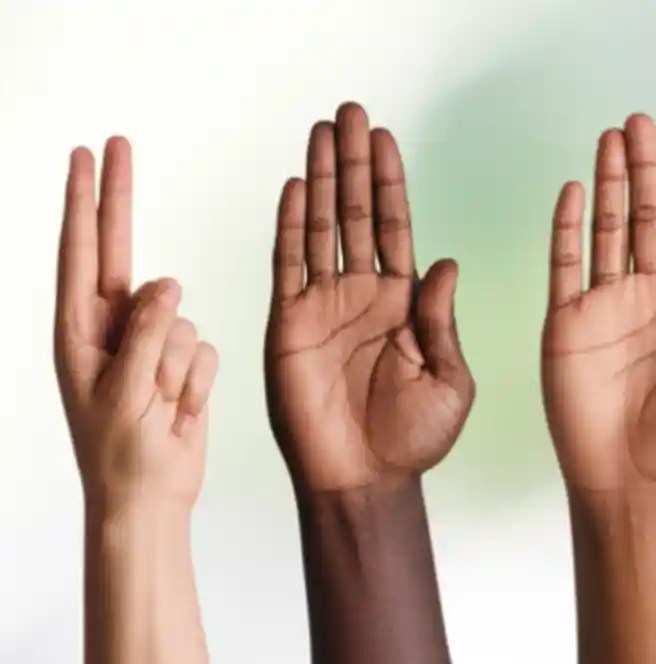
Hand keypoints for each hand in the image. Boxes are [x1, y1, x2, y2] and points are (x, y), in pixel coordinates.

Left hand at [54, 137, 218, 508]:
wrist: (149, 502)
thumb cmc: (119, 456)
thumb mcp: (122, 393)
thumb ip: (142, 333)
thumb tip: (166, 282)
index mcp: (77, 334)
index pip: (79, 254)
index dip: (83, 203)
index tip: (82, 156)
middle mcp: (110, 329)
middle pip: (118, 250)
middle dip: (117, 199)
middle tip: (117, 143)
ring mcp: (147, 345)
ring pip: (178, 314)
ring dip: (174, 364)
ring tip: (157, 408)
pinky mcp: (181, 364)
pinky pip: (202, 346)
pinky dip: (195, 381)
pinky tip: (177, 413)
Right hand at [264, 103, 475, 492]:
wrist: (361, 478)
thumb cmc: (411, 438)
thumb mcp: (449, 379)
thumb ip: (442, 321)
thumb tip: (444, 262)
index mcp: (402, 302)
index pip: (393, 225)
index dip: (388, 181)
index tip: (383, 138)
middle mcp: (360, 294)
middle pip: (353, 212)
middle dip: (351, 163)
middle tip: (348, 114)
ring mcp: (322, 306)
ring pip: (318, 227)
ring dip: (318, 180)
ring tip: (319, 136)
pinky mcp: (289, 324)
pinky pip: (286, 266)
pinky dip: (288, 226)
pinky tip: (291, 189)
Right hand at [543, 114, 655, 489]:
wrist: (635, 478)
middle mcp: (647, 299)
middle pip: (648, 217)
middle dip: (646, 169)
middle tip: (639, 121)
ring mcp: (605, 310)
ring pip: (609, 231)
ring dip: (612, 184)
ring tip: (612, 137)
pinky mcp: (567, 325)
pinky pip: (567, 266)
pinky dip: (570, 228)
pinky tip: (575, 192)